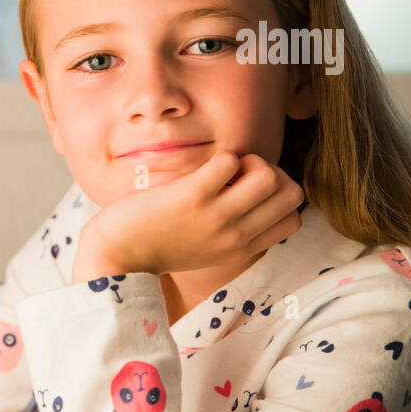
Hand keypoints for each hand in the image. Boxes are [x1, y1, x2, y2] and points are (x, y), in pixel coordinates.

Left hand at [75, 149, 303, 279]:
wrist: (116, 254)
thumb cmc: (155, 244)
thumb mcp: (204, 249)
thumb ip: (230, 231)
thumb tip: (245, 191)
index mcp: (240, 249)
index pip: (294, 221)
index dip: (278, 198)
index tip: (247, 194)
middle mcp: (235, 236)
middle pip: (292, 194)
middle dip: (271, 173)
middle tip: (237, 176)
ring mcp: (216, 217)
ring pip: (271, 177)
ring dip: (250, 162)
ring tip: (221, 171)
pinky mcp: (192, 197)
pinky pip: (230, 160)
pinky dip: (220, 157)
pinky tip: (199, 170)